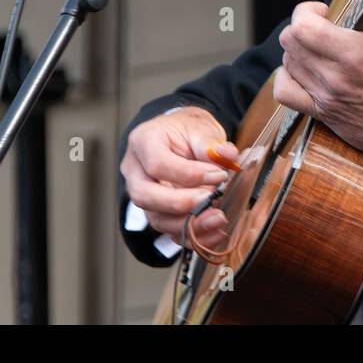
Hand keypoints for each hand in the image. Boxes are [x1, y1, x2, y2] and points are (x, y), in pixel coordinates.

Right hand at [120, 106, 238, 250]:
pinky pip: (169, 231)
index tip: (219, 175)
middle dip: (180, 203)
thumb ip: (211, 143)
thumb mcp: (199, 127)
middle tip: (211, 200)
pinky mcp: (156, 212)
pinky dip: (193, 235)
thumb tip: (227, 154)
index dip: (189, 174)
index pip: (157, 164)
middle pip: (145, 195)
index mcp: (143, 142)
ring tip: (218, 218)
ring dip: (189, 224)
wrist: (181, 138)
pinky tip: (216, 232)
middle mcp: (135, 171)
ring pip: (155, 218)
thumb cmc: (186, 131)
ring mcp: (143, 194)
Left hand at [273, 0, 362, 167]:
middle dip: (302, 26)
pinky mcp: (324, 116)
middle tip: (323, 27)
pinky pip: (286, 94)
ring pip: (287, 64)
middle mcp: (336, 78)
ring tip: (317, 48)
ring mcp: (327, 99)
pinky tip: (303, 72)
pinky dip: (287, 78)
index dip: (306, 11)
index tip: (326, 11)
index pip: (303, 27)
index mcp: (358, 55)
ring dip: (297, 50)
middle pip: (290, 42)